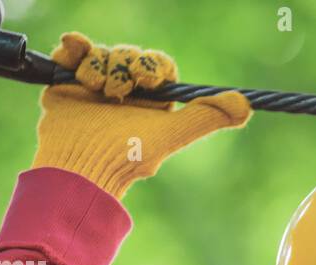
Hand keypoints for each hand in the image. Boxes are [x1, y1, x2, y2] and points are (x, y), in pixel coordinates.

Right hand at [32, 32, 252, 198]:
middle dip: (123, 67)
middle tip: (116, 93)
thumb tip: (246, 105)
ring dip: (98, 66)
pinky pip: (73, 52)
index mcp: (154, 101)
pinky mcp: (68, 83)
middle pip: (129, 55)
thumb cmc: (128, 155)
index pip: (157, 65)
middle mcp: (127, 92)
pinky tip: (73, 50)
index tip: (147, 79)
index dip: (151, 65)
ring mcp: (96, 87)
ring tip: (94, 90)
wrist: (80, 165)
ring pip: (102, 53)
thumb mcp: (171, 134)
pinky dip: (74, 48)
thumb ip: (207, 117)